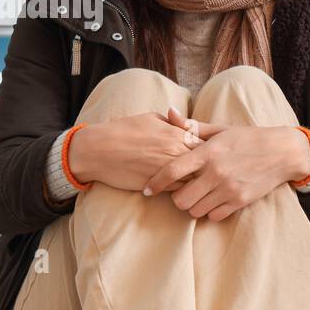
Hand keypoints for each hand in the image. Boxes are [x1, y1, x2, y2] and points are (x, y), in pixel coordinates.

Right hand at [67, 106, 203, 192]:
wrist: (98, 150)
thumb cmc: (123, 130)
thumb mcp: (151, 118)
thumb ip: (174, 123)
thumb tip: (189, 125)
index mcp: (176, 134)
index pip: (206, 144)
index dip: (210, 150)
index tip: (211, 154)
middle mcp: (175, 152)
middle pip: (206, 164)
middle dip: (209, 167)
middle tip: (211, 170)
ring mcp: (168, 170)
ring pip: (195, 179)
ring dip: (198, 181)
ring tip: (200, 182)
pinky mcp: (158, 185)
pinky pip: (180, 190)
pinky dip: (183, 190)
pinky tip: (182, 188)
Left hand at [141, 123, 309, 220]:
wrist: (282, 152)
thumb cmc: (248, 139)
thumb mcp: (221, 130)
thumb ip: (193, 126)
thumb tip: (168, 112)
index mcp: (208, 152)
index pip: (172, 171)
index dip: (156, 183)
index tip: (148, 189)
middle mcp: (216, 172)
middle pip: (181, 199)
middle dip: (178, 198)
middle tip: (182, 192)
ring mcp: (229, 189)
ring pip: (196, 210)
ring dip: (194, 206)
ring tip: (199, 197)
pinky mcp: (240, 201)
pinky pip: (214, 216)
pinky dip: (211, 211)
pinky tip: (214, 201)